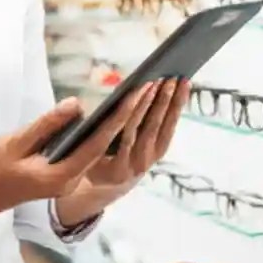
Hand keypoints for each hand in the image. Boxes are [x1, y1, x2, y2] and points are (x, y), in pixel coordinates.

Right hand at [0, 96, 138, 217]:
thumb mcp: (16, 142)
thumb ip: (47, 124)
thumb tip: (77, 104)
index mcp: (62, 176)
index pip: (98, 144)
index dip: (119, 118)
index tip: (136, 95)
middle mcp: (72, 180)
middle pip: (105, 146)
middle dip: (126, 117)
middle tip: (147, 88)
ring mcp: (70, 179)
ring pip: (99, 148)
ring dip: (117, 123)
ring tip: (137, 94)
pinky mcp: (65, 173)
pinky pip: (88, 150)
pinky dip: (101, 131)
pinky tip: (112, 112)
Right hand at [52, 78, 190, 225]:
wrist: (106, 185)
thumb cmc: (88, 162)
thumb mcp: (80, 154)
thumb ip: (84, 134)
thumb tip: (82, 104)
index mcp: (114, 168)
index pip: (126, 134)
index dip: (133, 110)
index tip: (140, 87)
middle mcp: (135, 166)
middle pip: (147, 128)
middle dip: (156, 101)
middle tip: (163, 78)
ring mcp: (149, 160)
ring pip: (162, 128)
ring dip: (171, 102)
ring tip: (177, 79)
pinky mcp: (158, 153)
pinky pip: (169, 128)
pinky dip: (176, 108)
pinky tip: (182, 90)